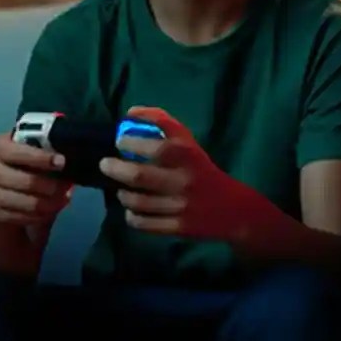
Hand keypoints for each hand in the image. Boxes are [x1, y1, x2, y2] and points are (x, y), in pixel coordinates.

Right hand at [0, 132, 72, 226]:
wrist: (1, 189)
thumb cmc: (23, 165)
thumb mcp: (32, 155)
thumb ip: (47, 156)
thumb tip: (67, 162)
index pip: (16, 152)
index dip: (39, 157)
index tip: (61, 162)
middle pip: (24, 181)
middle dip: (50, 186)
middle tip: (67, 187)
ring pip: (25, 202)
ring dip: (48, 204)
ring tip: (63, 200)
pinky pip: (20, 217)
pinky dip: (38, 216)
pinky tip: (49, 211)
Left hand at [99, 106, 262, 240]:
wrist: (234, 210)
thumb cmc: (203, 171)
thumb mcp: (190, 145)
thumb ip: (164, 125)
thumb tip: (131, 112)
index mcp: (188, 155)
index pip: (155, 145)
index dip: (130, 141)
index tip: (119, 141)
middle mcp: (184, 179)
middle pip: (139, 175)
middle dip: (115, 168)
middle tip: (106, 164)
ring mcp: (180, 206)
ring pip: (137, 201)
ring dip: (123, 194)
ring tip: (121, 190)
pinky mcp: (178, 228)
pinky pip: (143, 223)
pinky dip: (132, 216)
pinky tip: (133, 209)